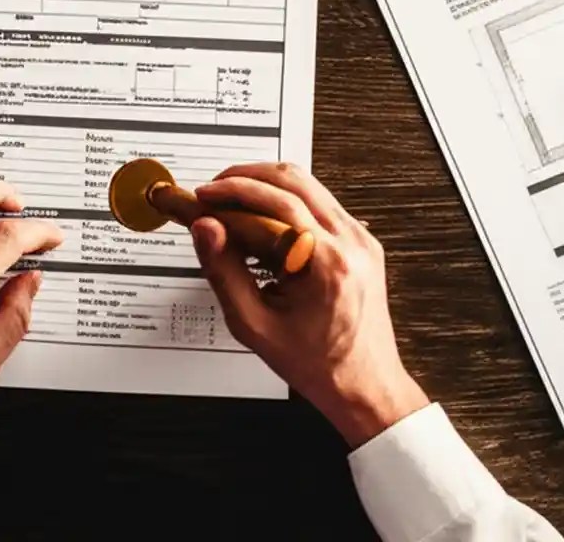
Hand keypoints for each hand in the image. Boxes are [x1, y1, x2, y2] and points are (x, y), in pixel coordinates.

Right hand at [191, 163, 428, 447]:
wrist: (365, 384)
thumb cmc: (318, 364)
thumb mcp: (255, 324)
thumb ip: (224, 271)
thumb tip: (205, 230)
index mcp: (327, 263)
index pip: (266, 210)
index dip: (225, 201)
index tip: (199, 203)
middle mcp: (351, 242)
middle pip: (290, 180)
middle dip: (242, 179)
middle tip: (210, 193)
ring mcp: (360, 237)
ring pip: (306, 185)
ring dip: (263, 186)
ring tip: (229, 205)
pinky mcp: (360, 240)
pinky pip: (319, 203)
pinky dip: (284, 202)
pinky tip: (259, 221)